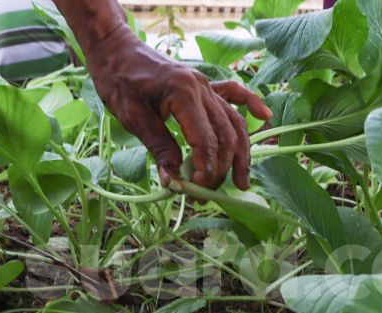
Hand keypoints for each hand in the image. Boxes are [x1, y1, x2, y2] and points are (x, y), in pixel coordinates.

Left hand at [87, 28, 271, 189]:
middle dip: (219, 168)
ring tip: (241, 181)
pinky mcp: (205, 85)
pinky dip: (251, 105)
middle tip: (205, 193)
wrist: (116, 49)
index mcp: (183, 93)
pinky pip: (234, 95)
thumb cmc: (119, 80)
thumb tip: (174, 180)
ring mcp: (206, 85)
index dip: (204, 167)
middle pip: (224, 135)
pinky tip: (265, 117)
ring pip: (233, 123)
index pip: (205, 139)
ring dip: (240, 153)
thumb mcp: (132, 116)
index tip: (196, 188)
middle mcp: (202, 88)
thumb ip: (158, 146)